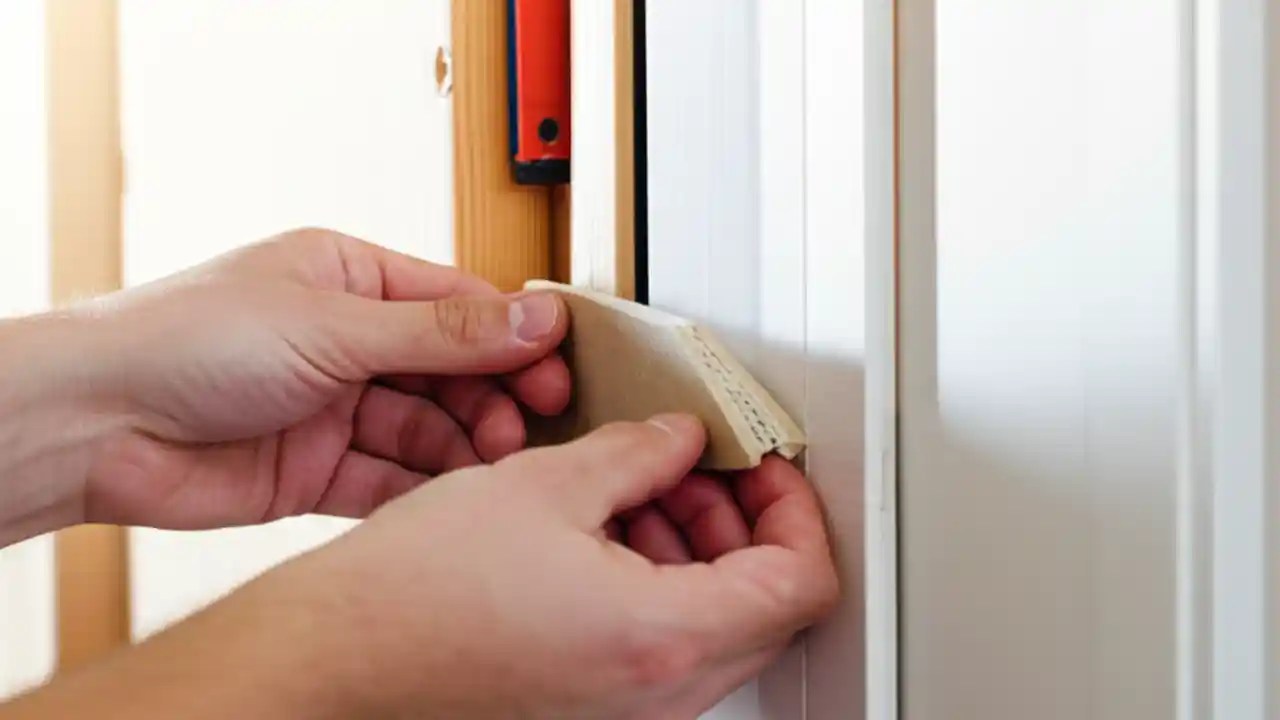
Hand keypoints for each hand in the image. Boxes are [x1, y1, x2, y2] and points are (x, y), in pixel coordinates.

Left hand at [36, 228, 569, 530]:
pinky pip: (388, 481)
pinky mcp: (314, 472)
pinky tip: (454, 496)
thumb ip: (441, 332)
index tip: (555, 365)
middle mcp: (344, 342)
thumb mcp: (332, 324)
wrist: (93, 424)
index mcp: (347, 280)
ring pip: (425, 429)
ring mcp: (331, 408)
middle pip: (449, 371)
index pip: (455, 303)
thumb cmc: (185, 340)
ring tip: (496, 464)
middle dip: (492, 397)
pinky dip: (423, 490)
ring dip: (464, 447)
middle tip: (530, 423)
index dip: (510, 336)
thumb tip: (531, 317)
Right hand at [203, 415, 838, 718]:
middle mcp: (655, 696)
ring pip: (715, 632)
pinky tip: (606, 534)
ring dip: (700, 554)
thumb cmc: (411, 592)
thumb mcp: (542, 485)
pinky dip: (660, 591)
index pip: (799, 580)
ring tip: (644, 489)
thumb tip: (679, 439)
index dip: (795, 509)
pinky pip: (661, 653)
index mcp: (660, 638)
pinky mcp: (587, 714)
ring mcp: (624, 715)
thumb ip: (636, 453)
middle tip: (700, 469)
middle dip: (744, 525)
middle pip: (765, 609)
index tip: (765, 468)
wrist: (332, 662)